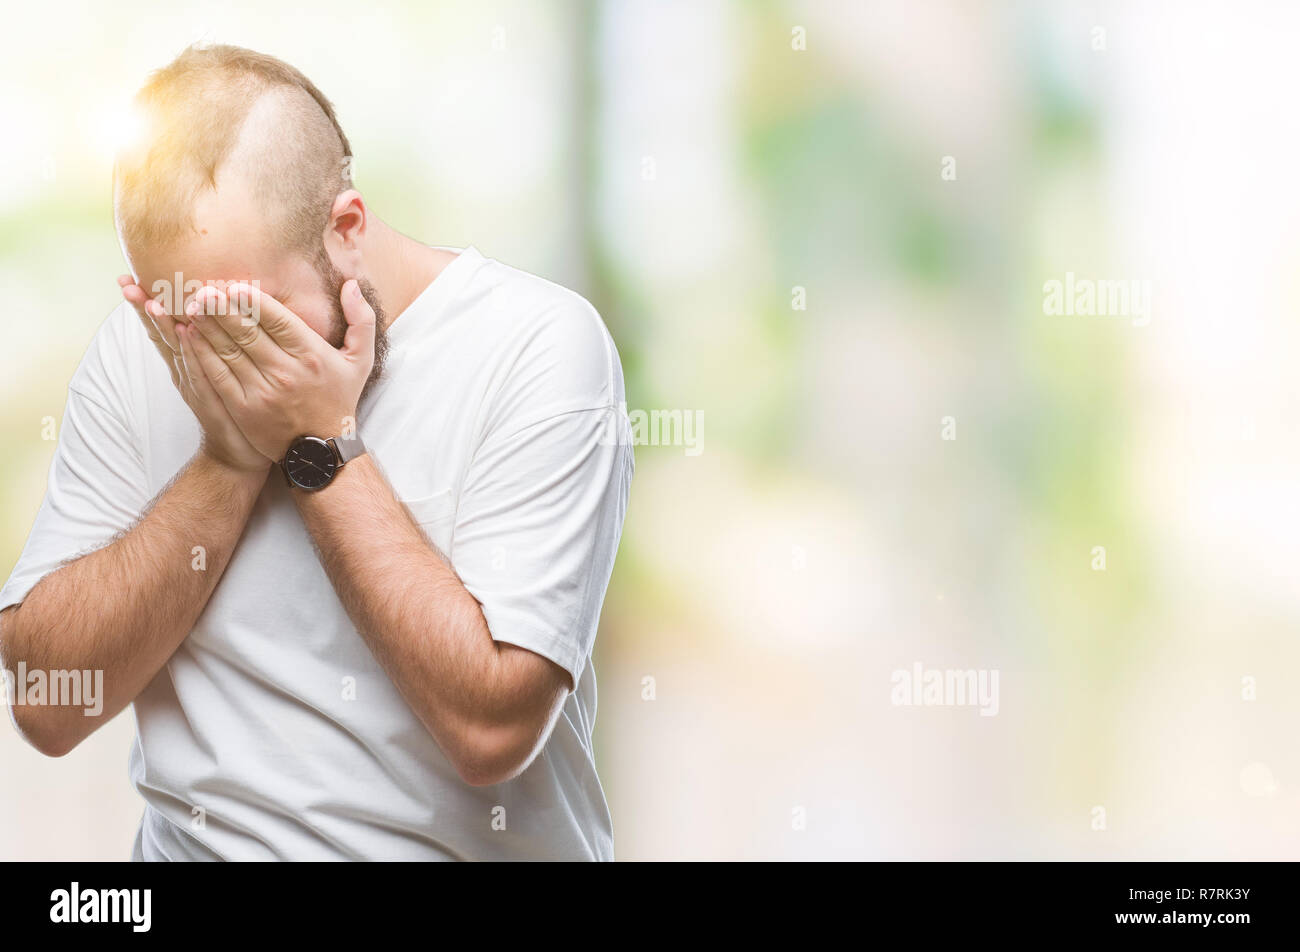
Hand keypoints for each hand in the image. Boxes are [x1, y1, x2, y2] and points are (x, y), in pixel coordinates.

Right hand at [118, 275, 269, 473]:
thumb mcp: (224, 371)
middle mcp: (184, 371)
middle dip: (144, 309)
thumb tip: (219, 312)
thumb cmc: (235, 408)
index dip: (147, 304)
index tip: (129, 278)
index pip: (163, 327)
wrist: (239, 453)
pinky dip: (189, 351)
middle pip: (160, 334)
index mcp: (186, 361)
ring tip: (149, 300)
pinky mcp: (209, 398)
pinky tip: (183, 332)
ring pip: (175, 349)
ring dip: (161, 325)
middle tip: (127, 283)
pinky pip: (198, 369)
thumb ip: (218, 345)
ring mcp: (193, 385)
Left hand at [179, 280, 374, 461]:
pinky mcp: (245, 408)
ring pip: (229, 351)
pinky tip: (191, 337)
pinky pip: (219, 375)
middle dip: (223, 309)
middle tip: (203, 290)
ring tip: (192, 307)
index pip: (278, 320)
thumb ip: (361, 319)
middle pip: (248, 333)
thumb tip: (350, 284)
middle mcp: (286, 372)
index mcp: (313, 355)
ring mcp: (263, 391)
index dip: (254, 301)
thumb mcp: (361, 360)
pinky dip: (202, 354)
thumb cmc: (340, 398)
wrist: (323, 450)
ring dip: (208, 327)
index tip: (235, 286)